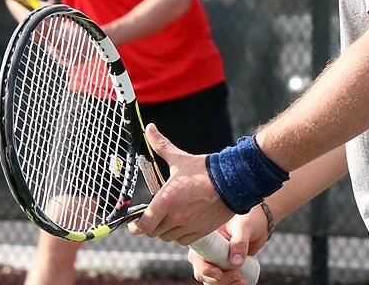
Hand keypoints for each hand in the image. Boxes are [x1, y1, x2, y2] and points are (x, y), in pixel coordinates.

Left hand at [127, 124, 235, 244]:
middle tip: (153, 217)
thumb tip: (149, 128)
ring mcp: (188, 226)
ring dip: (165, 230)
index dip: (136, 226)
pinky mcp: (200, 232)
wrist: (233, 181)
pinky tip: (183, 222)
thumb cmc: (205, 170)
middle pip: (153, 232)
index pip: (143, 224)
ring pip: (168, 237)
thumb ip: (161, 146)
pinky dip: (180, 235)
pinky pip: (183, 240)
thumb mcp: (180, 158)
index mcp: (166, 200)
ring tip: (169, 218)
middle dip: (150, 226)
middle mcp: (175, 217)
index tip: (135, 223)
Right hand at [188, 209, 269, 284]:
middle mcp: (208, 251)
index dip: (205, 269)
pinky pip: (222, 281)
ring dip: (225, 284)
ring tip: (241, 280)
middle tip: (236, 276)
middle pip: (202, 273)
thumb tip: (235, 263)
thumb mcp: (244, 226)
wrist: (261, 223)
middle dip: (218, 279)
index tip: (219, 273)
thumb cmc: (249, 218)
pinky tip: (242, 283)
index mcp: (206, 238)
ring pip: (212, 280)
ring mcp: (216, 260)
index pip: (197, 257)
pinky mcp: (226, 267)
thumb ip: (240, 242)